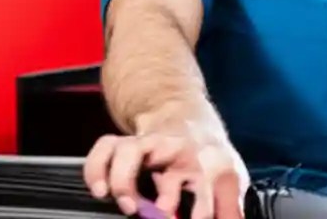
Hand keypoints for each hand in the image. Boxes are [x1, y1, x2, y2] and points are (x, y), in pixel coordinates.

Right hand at [83, 129, 249, 218]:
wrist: (183, 116)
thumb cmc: (205, 156)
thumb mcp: (227, 180)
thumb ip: (229, 206)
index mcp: (205, 164)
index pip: (206, 186)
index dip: (201, 207)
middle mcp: (177, 151)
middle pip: (171, 163)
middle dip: (166, 191)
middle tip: (161, 212)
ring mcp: (149, 144)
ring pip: (132, 151)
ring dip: (125, 179)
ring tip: (126, 204)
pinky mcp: (125, 142)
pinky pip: (106, 148)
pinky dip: (97, 168)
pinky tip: (100, 190)